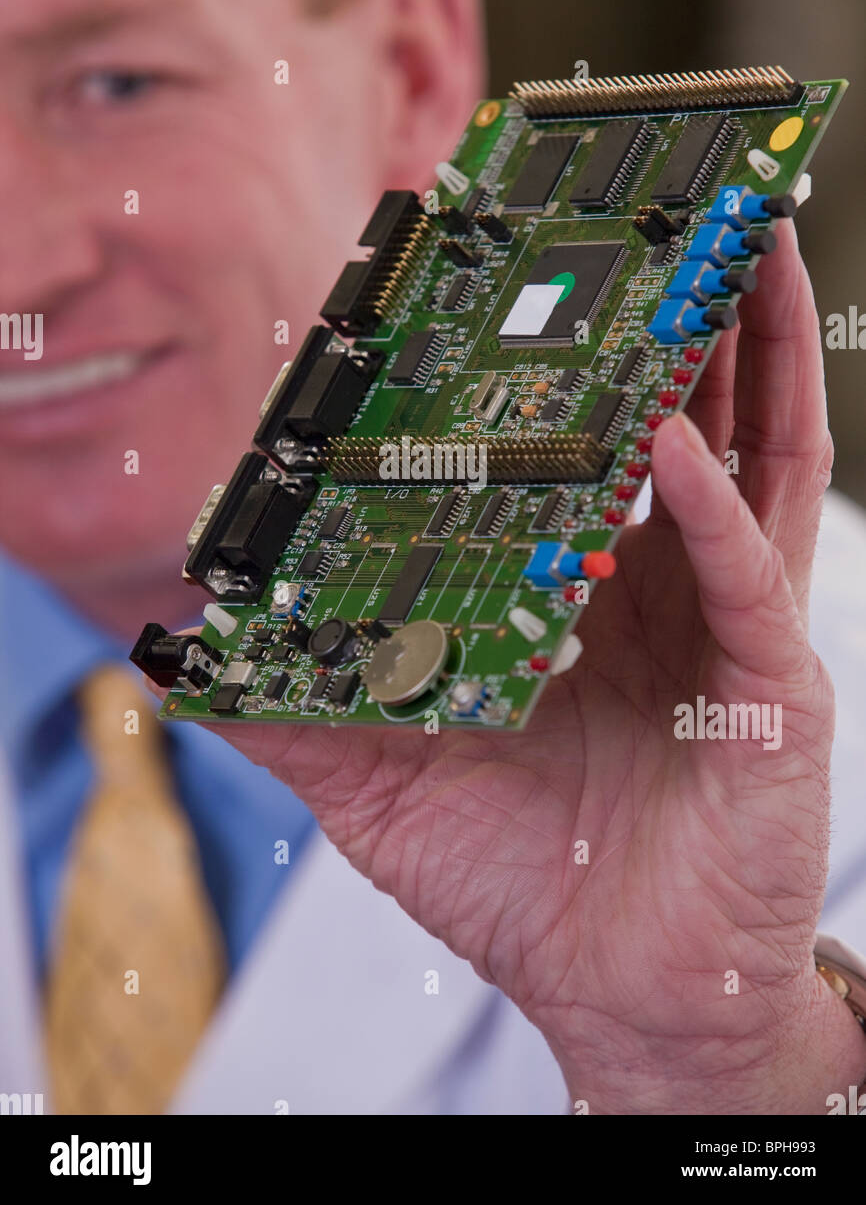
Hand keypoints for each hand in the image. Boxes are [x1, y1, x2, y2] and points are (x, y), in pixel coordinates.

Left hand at [160, 221, 865, 1112]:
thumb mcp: (385, 784)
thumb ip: (297, 708)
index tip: (505, 284)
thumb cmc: (523, 881)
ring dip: (741, 354)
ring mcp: (724, 620)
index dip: (553, 368)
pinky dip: (712, 503)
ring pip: (743, 459)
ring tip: (728, 249)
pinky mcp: (772, 679)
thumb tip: (184, 653)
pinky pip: (750, 569)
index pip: (577, 451)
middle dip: (666, 317)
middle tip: (632, 220)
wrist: (629, 991)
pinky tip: (666, 440)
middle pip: (675, 418)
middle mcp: (660, 584)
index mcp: (584, 591)